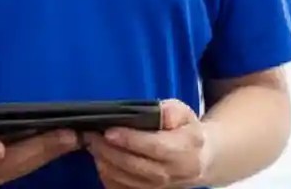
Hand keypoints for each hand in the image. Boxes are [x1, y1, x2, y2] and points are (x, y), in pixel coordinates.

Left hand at [83, 99, 209, 188]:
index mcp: (183, 151)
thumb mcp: (184, 114)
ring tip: (93, 144)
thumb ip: (171, 111)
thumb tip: (160, 113)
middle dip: (109, 150)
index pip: (153, 147)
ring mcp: (159, 188)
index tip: (109, 131)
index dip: (129, 140)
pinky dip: (107, 175)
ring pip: (125, 179)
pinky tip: (101, 159)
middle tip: (92, 135)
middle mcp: (171, 174)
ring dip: (104, 162)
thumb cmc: (186, 132)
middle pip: (134, 165)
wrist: (199, 161)